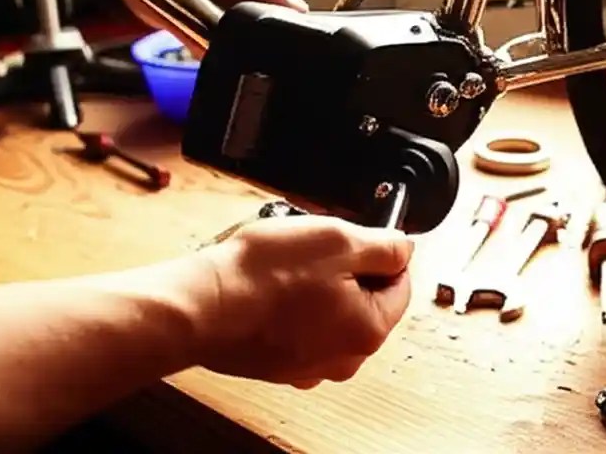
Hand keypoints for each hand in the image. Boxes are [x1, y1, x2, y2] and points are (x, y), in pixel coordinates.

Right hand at [197, 215, 413, 387]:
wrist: (200, 307)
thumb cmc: (262, 277)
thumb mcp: (338, 240)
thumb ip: (384, 245)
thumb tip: (405, 248)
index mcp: (369, 331)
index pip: (400, 284)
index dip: (381, 254)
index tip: (356, 238)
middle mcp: (344, 359)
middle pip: (366, 301)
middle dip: (346, 271)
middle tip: (314, 249)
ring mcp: (309, 366)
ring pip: (331, 313)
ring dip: (316, 288)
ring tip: (284, 267)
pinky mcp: (279, 364)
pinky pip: (300, 328)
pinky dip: (291, 307)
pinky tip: (268, 289)